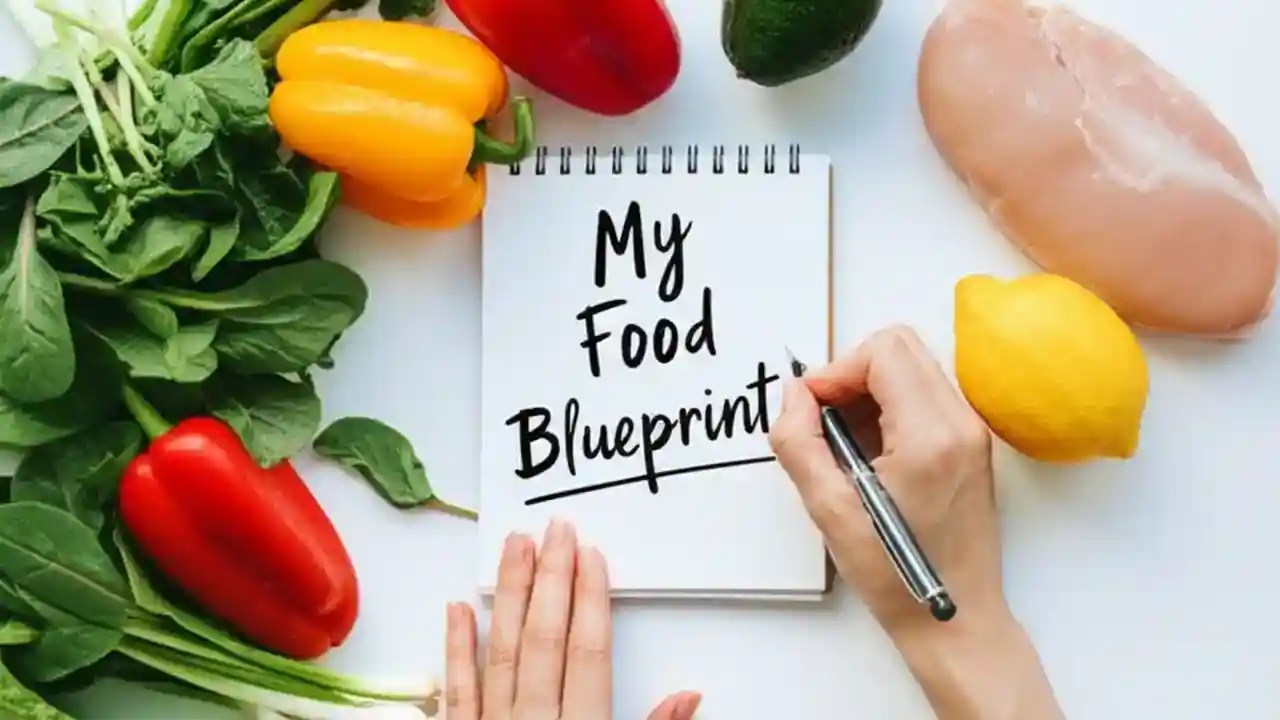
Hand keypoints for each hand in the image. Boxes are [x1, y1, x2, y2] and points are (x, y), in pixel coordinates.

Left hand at [444, 519, 701, 719]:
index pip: (588, 654)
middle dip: (553, 579)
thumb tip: (690, 696)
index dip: (591, 601)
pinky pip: (458, 690)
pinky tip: (459, 607)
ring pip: (503, 652)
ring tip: (516, 547)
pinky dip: (457, 648)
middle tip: (557, 530)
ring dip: (510, 595)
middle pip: (544, 640)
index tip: (592, 555)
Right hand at [770, 326, 1062, 718]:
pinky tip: (869, 454)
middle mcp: (961, 425)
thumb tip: (793, 395)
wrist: (955, 622)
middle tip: (825, 419)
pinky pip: (925, 397)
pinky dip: (890, 408)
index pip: (883, 352)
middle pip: (902, 348)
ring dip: (870, 391)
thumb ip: (799, 442)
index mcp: (931, 437)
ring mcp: (972, 434)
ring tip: (845, 444)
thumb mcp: (829, 510)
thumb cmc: (898, 578)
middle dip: (852, 373)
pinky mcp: (971, 446)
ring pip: (913, 369)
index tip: (812, 410)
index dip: (835, 371)